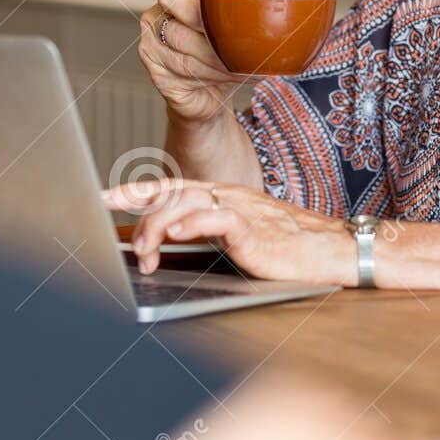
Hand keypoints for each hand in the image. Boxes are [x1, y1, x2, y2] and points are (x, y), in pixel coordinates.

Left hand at [102, 177, 356, 285]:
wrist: (333, 250)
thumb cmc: (291, 248)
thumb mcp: (242, 235)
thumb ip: (211, 231)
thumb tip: (176, 238)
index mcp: (224, 196)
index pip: (173, 187)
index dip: (138, 191)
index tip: (106, 197)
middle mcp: (228, 196)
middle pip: (172, 191)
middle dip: (137, 207)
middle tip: (119, 231)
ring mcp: (241, 209)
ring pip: (187, 205)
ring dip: (159, 228)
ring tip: (146, 252)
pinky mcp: (254, 229)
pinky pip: (218, 219)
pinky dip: (193, 224)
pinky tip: (175, 235)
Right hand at [138, 0, 247, 125]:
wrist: (207, 94)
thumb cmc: (218, 55)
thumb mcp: (225, 30)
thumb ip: (235, 18)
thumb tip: (274, 13)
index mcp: (169, 3)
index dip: (193, 10)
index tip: (219, 22)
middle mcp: (154, 23)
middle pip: (181, 34)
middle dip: (215, 47)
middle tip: (243, 53)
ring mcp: (150, 51)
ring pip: (186, 59)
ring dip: (219, 66)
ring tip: (243, 68)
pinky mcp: (157, 77)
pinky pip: (186, 77)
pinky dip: (213, 78)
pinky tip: (230, 78)